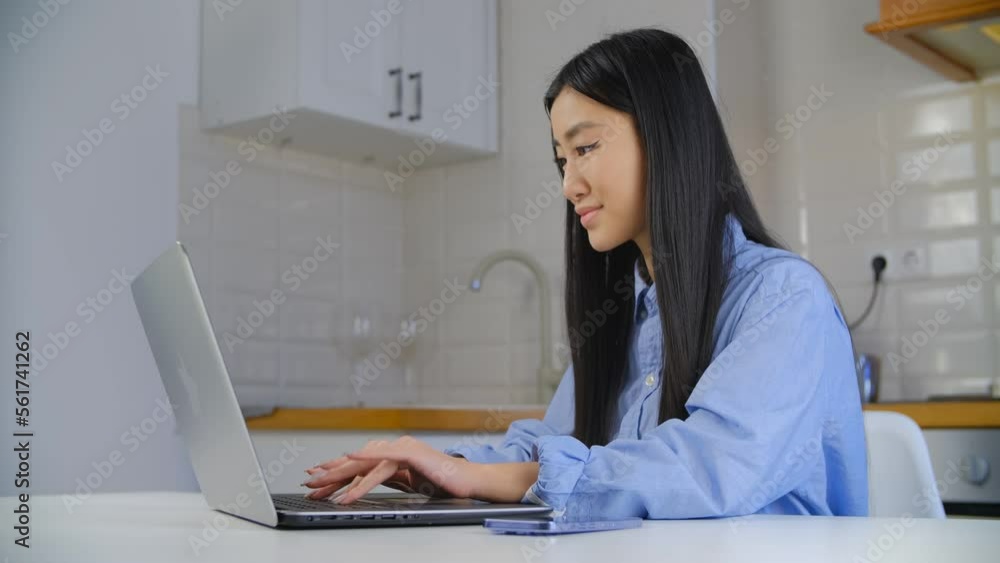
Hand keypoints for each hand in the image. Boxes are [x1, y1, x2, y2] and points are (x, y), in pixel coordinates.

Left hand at [301, 436, 480, 503]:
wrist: (469, 482)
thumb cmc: (443, 483)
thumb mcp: (408, 482)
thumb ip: (388, 478)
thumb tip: (365, 482)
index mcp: (394, 454)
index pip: (359, 464)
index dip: (336, 471)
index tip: (316, 480)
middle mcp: (395, 447)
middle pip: (357, 462)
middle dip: (330, 474)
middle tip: (309, 482)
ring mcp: (403, 448)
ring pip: (366, 463)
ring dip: (342, 476)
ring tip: (323, 487)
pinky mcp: (412, 453)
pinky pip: (384, 461)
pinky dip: (365, 464)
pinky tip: (349, 464)